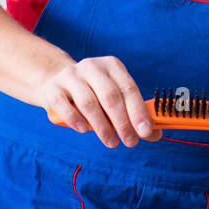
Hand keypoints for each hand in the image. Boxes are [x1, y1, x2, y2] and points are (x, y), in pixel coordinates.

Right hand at [36, 54, 161, 147]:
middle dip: (122, 122)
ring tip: (111, 142)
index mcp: (112, 66)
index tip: (145, 132)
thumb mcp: (115, 98)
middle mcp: (92, 66)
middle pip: (110, 96)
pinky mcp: (53, 88)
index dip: (138, 111)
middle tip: (130, 141)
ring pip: (89, 102)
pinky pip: (64, 105)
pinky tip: (84, 130)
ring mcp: (71, 75)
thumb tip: (155, 134)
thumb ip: (133, 115)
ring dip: (102, 126)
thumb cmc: (93, 94)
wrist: (57, 82)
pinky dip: (76, 119)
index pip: (129, 88)